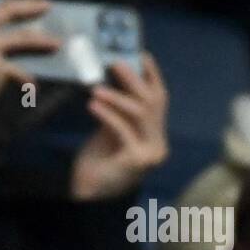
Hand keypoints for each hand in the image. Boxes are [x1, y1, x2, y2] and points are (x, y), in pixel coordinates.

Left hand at [69, 54, 168, 200]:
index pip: (160, 99)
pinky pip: (123, 129)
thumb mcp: (112, 130)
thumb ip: (120, 110)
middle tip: (115, 63)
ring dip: (118, 97)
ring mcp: (151, 153)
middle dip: (134, 80)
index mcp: (156, 135)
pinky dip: (108, 115)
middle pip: (152, 103)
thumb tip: (118, 76)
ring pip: (140, 114)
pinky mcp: (137, 160)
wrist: (89, 194)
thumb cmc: (99, 161)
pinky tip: (93, 105)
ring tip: (96, 88)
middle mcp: (158, 144)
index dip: (152, 76)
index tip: (141, 55)